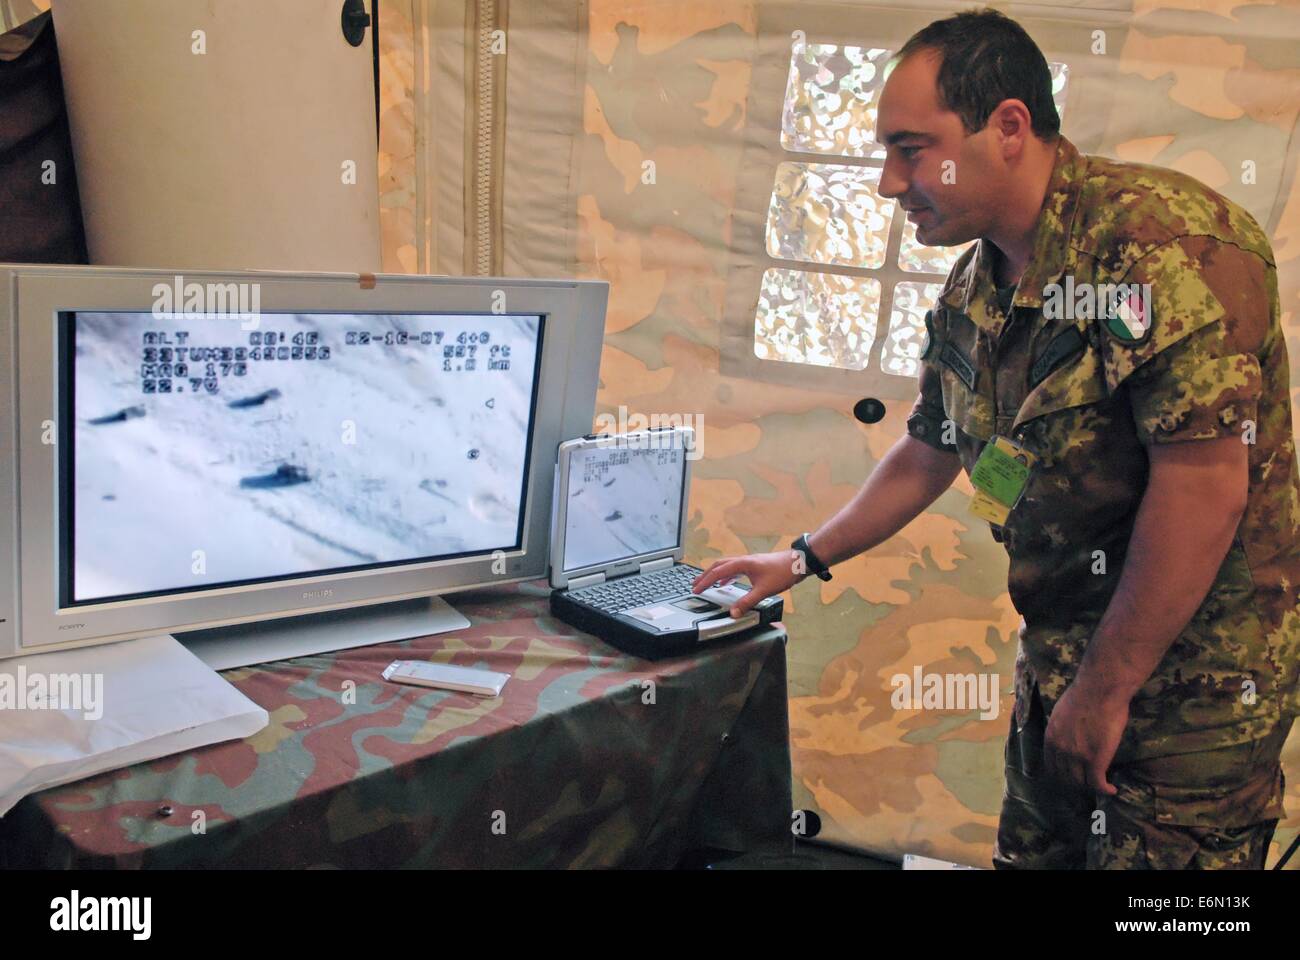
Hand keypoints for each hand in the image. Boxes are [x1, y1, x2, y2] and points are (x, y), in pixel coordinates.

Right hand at [691, 550, 806, 617]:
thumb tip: (733, 613)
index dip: (705, 581)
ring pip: (725, 566)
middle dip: (705, 576)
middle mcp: (743, 560)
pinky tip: (726, 583)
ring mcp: (748, 562)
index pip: (717, 572)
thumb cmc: (782, 572)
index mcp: (742, 564)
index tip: (696, 589)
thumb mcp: (763, 590)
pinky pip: (734, 569)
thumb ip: (747, 602)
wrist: (797, 562)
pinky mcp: (753, 565)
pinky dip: (726, 576)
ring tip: (706, 583)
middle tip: (694, 585)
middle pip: (718, 566)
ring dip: (714, 574)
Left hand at [1042, 677, 1129, 795]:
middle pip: (1065, 777)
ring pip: (1081, 783)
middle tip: (1088, 783)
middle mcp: (1059, 749)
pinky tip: (1112, 789)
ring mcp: (1077, 756)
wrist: (1100, 690)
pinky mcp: (1095, 759)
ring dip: (1090, 787)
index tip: (1072, 777)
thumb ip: (1062, 728)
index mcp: (1050, 737)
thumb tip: (1068, 735)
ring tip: (1100, 785)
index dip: (1062, 775)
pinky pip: (1097, 783)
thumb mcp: (1062, 712)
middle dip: (1076, 783)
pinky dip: (1105, 789)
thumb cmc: (1084, 695)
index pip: (1051, 767)